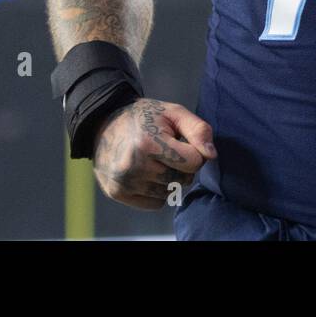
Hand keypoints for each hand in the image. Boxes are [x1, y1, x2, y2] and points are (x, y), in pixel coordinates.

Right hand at [92, 98, 216, 209]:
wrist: (104, 123)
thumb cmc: (145, 117)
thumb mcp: (174, 113)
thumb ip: (198, 130)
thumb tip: (211, 155)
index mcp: (149, 143)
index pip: (194, 162)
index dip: (194, 151)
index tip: (181, 142)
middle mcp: (134, 166)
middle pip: (183, 180)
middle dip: (183, 167)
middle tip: (168, 150)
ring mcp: (124, 182)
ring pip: (170, 193)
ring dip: (169, 180)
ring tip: (155, 160)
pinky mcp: (117, 193)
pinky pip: (155, 203)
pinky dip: (156, 192)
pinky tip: (146, 173)